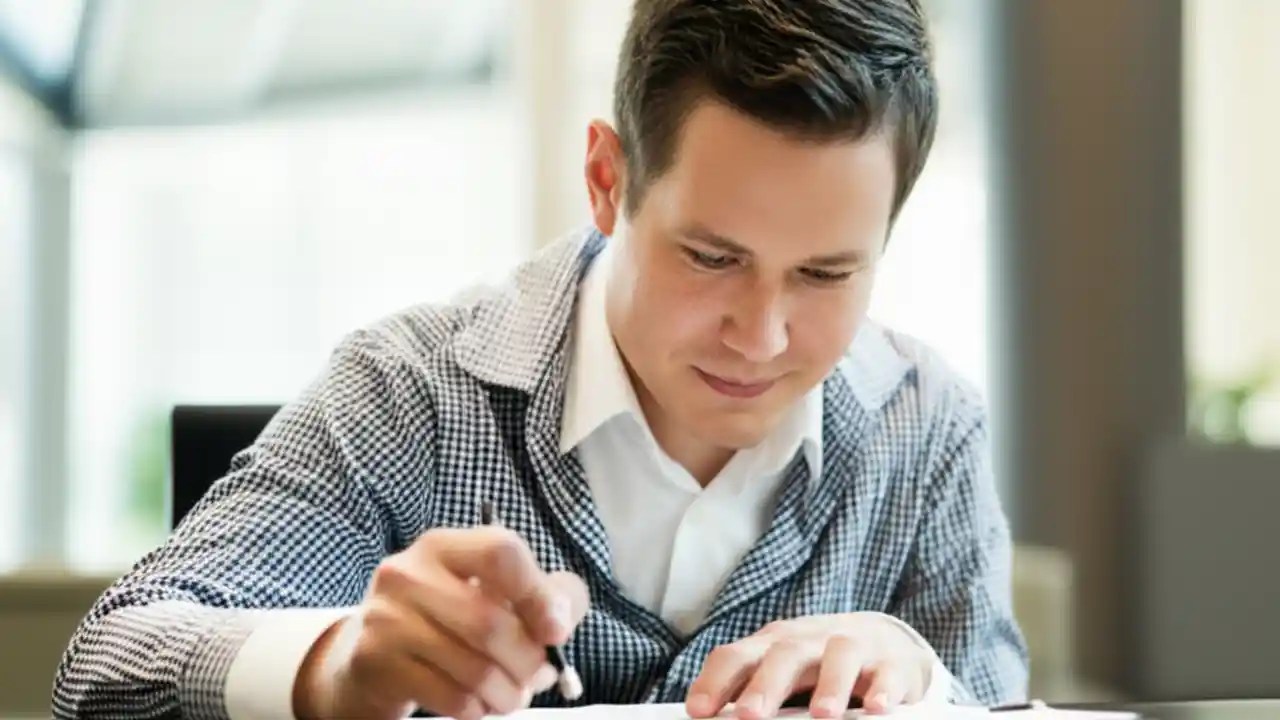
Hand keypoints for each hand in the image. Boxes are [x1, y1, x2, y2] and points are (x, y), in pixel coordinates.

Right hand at [293, 526, 589, 719]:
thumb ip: (540, 594)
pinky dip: (479, 709)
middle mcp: (407, 573)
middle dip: (528, 661)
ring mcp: (386, 618)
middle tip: (539, 676)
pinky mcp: (376, 663)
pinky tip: (479, 703)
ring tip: (512, 695)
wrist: (370, 657)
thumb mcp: (488, 593)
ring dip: (509, 694)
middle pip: (490, 622)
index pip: (500, 553)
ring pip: (475, 669)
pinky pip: (453, 698)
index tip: (557, 631)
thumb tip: (560, 618)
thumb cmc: (445, 621)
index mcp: (443, 547)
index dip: (538, 595)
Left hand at [685, 613, 934, 718]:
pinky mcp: (892, 663)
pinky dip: (882, 689)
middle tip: (749, 715)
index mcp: (774, 644)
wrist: (887, 640)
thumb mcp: (782, 670)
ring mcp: (854, 646)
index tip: (698, 711)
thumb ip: (750, 689)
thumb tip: (708, 717)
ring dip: (830, 685)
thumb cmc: (819, 663)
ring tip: (822, 715)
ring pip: (839, 656)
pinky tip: (876, 708)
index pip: (737, 656)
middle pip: (784, 654)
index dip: (715, 682)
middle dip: (765, 685)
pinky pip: (887, 673)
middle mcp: (810, 640)